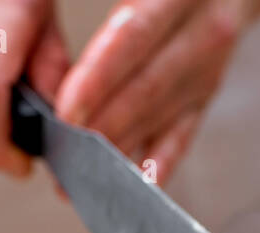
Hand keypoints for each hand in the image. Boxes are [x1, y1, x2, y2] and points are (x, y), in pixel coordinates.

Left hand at [54, 0, 259, 183]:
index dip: (98, 79)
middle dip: (102, 127)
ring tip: (77, 180)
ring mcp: (210, 66)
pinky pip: (180, 138)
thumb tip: (49, 55)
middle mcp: (206, 27)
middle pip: (147, 87)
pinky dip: (153, 166)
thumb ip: (108, 5)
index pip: (134, 37)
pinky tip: (126, 187)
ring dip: (116, 153)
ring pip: (159, 117)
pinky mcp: (206, 94)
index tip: (66, 114)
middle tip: (63, 155)